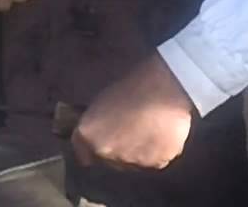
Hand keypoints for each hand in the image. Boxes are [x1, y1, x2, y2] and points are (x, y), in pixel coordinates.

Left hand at [71, 54, 193, 169]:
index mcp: (88, 134)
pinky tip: (164, 131)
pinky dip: (160, 151)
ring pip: (134, 163)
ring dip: (140, 151)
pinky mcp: (156, 163)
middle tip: (132, 129)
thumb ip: (97, 123)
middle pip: (110, 161)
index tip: (105, 139)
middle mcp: (105, 152)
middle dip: (118, 150)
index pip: (83, 153)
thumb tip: (100, 132)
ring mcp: (130, 161)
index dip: (95, 146)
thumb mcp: (104, 99)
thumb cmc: (134, 84)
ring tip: (151, 128)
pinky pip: (156, 161)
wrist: (164, 85)